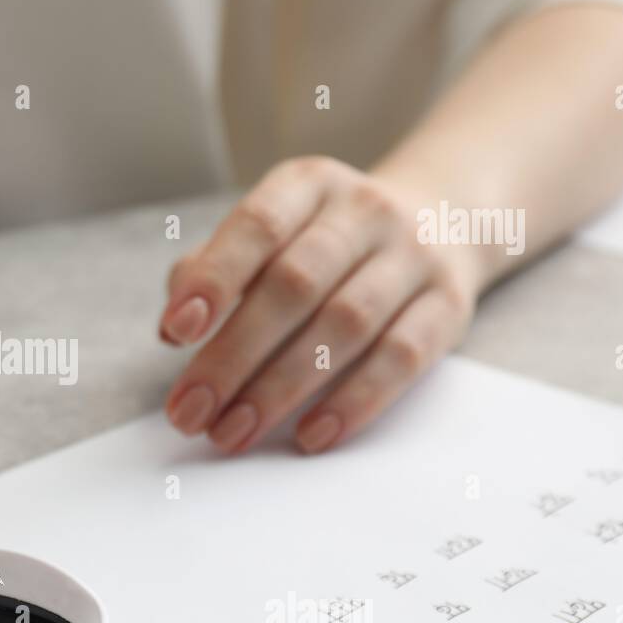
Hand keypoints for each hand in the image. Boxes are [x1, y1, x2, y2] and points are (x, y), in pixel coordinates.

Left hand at [159, 157, 483, 454]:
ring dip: (281, 389)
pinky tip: (310, 435)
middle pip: (294, 286)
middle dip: (234, 357)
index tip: (176, 330)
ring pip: (345, 326)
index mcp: (308, 186)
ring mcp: (413, 256)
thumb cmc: (323, 242)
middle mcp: (364, 212)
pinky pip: (401, 358)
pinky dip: (354, 401)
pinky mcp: (449, 306)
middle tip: (191, 411)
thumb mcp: (273, 232)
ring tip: (233, 432)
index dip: (215, 279)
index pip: (257, 226)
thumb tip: (173, 330)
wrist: (444, 220)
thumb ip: (216, 269)